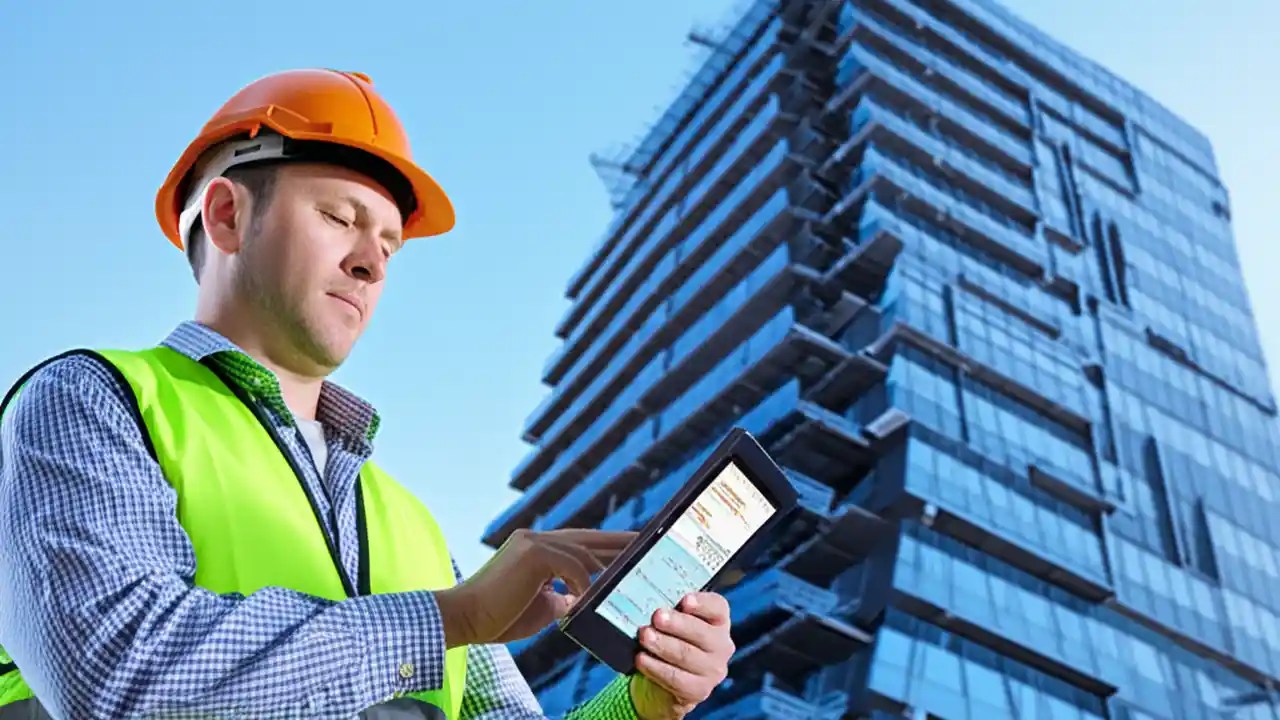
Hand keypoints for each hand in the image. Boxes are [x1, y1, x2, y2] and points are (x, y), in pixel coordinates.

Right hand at [436, 528, 635, 646]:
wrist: (465, 618)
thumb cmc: (500, 617)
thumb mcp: (543, 606)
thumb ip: (564, 596)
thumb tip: (586, 599)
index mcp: (539, 548)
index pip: (582, 544)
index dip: (609, 546)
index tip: (635, 548)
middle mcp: (538, 538)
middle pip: (590, 538)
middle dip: (622, 542)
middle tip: (651, 543)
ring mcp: (534, 542)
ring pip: (584, 550)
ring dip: (608, 568)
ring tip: (632, 577)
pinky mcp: (533, 553)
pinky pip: (572, 565)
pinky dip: (584, 583)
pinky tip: (587, 599)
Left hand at [629, 592, 733, 719]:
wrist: (667, 681)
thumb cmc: (670, 639)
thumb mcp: (673, 622)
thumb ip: (669, 609)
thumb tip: (647, 598)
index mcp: (717, 621)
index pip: (717, 607)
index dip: (702, 603)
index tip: (685, 600)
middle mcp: (722, 645)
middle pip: (701, 632)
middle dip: (676, 624)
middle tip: (657, 616)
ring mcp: (713, 670)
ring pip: (687, 655)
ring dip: (663, 645)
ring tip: (644, 636)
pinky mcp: (699, 691)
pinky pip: (676, 678)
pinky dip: (656, 668)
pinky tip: (641, 659)